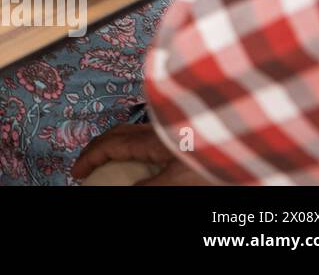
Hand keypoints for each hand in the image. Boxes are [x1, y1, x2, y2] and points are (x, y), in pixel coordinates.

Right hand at [72, 122, 214, 185]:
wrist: (241, 136)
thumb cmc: (212, 157)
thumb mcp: (177, 181)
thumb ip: (148, 187)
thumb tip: (125, 191)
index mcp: (147, 140)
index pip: (107, 146)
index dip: (88, 159)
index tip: (76, 173)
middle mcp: (153, 130)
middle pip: (114, 134)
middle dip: (96, 149)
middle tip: (86, 165)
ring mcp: (166, 127)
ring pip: (129, 132)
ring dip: (112, 144)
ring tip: (108, 160)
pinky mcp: (180, 130)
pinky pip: (144, 133)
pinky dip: (130, 143)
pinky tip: (139, 154)